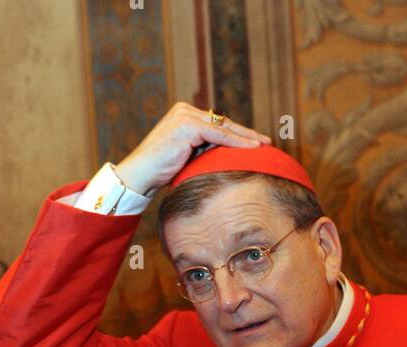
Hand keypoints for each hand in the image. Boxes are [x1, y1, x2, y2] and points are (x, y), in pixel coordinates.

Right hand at [114, 102, 271, 196]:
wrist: (140, 174)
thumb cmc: (161, 172)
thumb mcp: (186, 158)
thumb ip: (202, 152)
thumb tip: (224, 160)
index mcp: (185, 116)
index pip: (217, 124)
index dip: (237, 134)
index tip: (255, 143)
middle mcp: (185, 111)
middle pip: (223, 123)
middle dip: (245, 133)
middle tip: (266, 141)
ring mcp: (185, 116)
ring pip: (223, 127)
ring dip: (245, 137)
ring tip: (263, 145)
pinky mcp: (186, 126)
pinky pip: (218, 135)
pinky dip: (235, 142)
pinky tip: (251, 148)